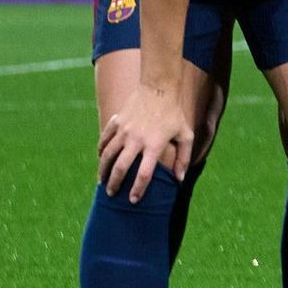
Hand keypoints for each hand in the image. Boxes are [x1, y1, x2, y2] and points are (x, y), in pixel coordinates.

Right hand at [98, 82, 193, 199]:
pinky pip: (104, 140)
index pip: (144, 174)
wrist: (161, 87)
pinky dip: (100, 151)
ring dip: (102, 170)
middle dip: (114, 184)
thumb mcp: (186, 135)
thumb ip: (183, 157)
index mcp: (155, 144)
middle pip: (120, 167)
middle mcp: (136, 139)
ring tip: (102, 181)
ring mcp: (124, 130)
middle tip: (111, 194)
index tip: (133, 200)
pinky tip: (101, 159)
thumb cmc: (176, 113)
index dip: (138, 189)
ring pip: (107, 155)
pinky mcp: (116, 122)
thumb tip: (179, 179)